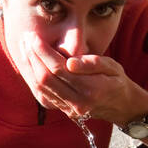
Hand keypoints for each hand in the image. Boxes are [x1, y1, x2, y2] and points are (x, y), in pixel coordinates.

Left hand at [20, 36, 147, 125]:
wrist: (122, 106)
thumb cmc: (118, 81)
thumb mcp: (113, 67)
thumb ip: (93, 63)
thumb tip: (70, 62)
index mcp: (91, 89)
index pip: (59, 68)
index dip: (43, 52)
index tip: (34, 37)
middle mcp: (78, 102)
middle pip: (46, 78)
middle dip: (33, 56)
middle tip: (26, 38)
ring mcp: (70, 109)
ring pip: (41, 87)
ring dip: (30, 67)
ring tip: (25, 48)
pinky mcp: (65, 110)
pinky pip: (44, 94)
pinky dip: (34, 78)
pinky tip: (31, 63)